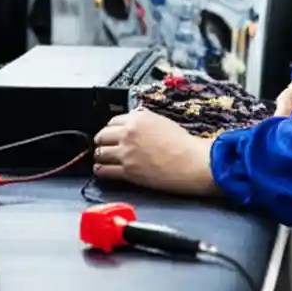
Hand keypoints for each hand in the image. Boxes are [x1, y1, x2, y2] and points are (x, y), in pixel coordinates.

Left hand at [93, 110, 218, 196]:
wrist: (192, 162)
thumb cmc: (184, 144)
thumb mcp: (162, 122)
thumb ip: (144, 121)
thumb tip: (134, 123)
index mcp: (138, 119)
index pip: (112, 121)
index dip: (110, 128)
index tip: (110, 133)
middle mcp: (128, 133)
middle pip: (102, 136)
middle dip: (101, 141)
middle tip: (103, 145)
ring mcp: (126, 153)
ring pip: (100, 153)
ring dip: (99, 156)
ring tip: (101, 158)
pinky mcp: (127, 171)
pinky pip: (105, 170)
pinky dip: (101, 170)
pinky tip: (102, 169)